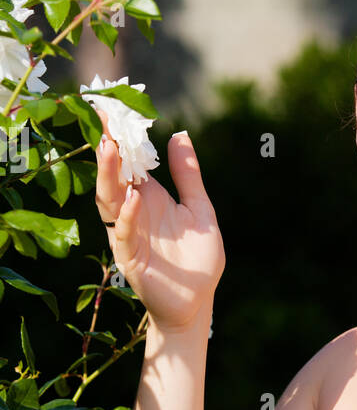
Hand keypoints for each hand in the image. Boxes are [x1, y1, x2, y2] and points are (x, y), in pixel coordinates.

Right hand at [94, 114, 224, 331]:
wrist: (197, 302)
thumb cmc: (198, 259)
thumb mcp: (199, 210)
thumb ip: (189, 175)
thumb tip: (180, 135)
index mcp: (149, 196)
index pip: (129, 161)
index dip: (121, 136)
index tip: (112, 107)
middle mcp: (133, 211)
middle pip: (114, 174)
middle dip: (108, 147)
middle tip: (104, 119)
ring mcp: (128, 234)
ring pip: (109, 200)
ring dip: (108, 175)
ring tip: (110, 149)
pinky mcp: (130, 259)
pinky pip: (123, 234)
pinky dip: (126, 216)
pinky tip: (133, 198)